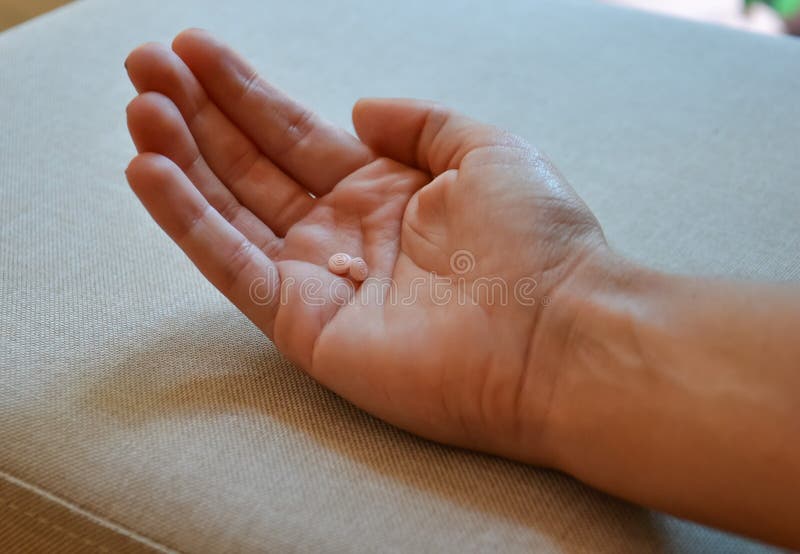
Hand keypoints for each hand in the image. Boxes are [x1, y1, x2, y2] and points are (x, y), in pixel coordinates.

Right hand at [124, 29, 606, 464]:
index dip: (243, 91)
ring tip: (139, 106)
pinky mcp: (305, 326)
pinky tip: (150, 171)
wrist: (558, 334)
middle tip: (144, 64)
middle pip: (252, 165)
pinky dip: (189, 222)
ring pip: (232, 212)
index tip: (192, 47)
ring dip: (181, 158)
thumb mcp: (484, 149)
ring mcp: (320, 281)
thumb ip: (419, 124)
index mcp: (384, 190)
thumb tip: (358, 108)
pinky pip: (234, 267)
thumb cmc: (537, 241)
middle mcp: (344, 232)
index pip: (294, 132)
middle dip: (197, 113)